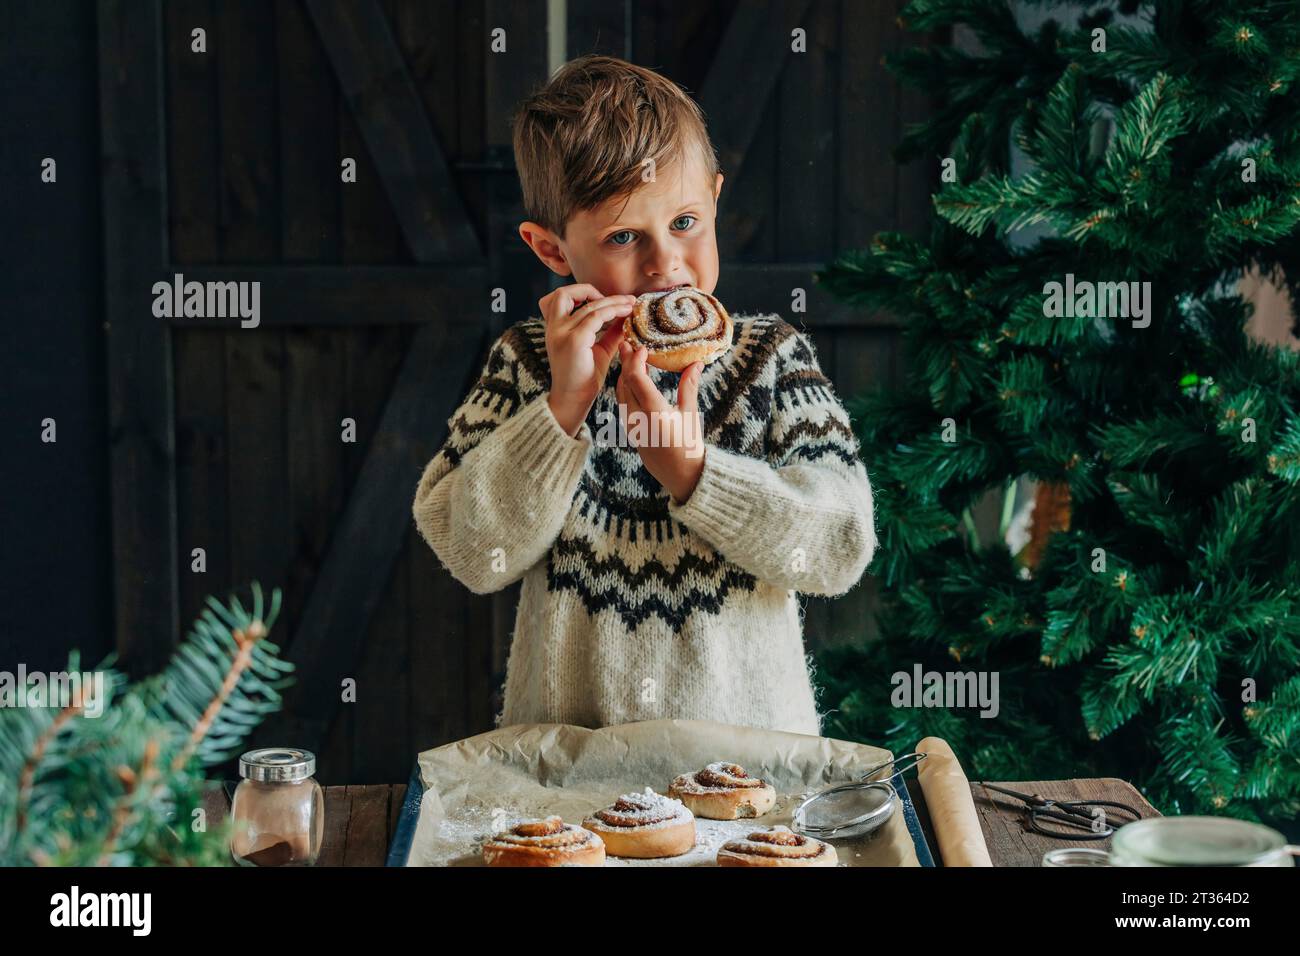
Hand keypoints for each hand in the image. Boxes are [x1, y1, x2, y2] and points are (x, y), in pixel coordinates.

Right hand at [541, 284, 635, 436]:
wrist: (573, 401)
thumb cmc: (584, 378)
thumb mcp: (598, 349)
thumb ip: (609, 332)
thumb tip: (625, 316)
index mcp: (555, 328)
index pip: (561, 298)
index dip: (583, 293)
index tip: (607, 300)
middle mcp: (554, 328)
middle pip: (564, 293)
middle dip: (590, 290)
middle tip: (616, 299)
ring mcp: (561, 333)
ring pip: (589, 305)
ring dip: (613, 302)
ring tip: (631, 304)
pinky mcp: (574, 341)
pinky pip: (596, 317)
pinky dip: (613, 311)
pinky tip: (626, 315)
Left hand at [615, 341, 706, 503]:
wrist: (679, 474)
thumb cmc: (689, 445)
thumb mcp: (690, 413)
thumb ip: (689, 386)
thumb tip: (696, 362)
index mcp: (653, 411)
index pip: (636, 378)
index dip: (636, 359)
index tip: (642, 346)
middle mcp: (637, 417)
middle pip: (624, 382)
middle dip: (626, 361)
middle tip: (630, 343)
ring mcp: (630, 424)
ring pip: (620, 391)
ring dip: (624, 373)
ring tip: (630, 357)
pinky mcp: (629, 429)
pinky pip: (622, 402)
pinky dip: (625, 386)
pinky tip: (634, 379)